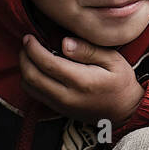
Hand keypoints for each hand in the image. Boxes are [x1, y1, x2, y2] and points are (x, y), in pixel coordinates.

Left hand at [19, 33, 144, 125]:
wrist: (124, 112)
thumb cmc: (120, 82)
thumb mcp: (113, 60)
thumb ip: (88, 50)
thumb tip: (64, 43)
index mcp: (81, 81)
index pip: (47, 64)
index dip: (33, 49)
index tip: (29, 37)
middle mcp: (67, 96)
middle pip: (32, 76)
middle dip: (24, 57)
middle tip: (26, 43)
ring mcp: (60, 105)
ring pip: (30, 87)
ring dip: (25, 69)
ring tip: (30, 54)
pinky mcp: (58, 109)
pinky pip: (35, 94)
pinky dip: (30, 79)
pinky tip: (37, 67)